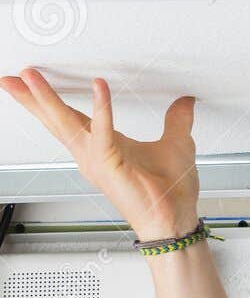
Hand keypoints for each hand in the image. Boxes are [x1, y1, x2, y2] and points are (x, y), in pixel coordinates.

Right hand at [1, 68, 199, 240]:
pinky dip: (102, 109)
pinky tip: (99, 87)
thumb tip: (185, 103)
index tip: (32, 82)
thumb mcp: (176, 145)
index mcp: (104, 148)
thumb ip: (177, 121)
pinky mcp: (110, 165)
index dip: (51, 100)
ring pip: (67, 123)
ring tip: (30, 77)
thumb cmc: (171, 194)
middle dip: (33, 98)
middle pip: (57, 120)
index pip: (72, 118)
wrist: (175, 221)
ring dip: (48, 98)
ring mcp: (98, 161)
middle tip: (12, 78)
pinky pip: (103, 133)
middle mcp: (94, 155)